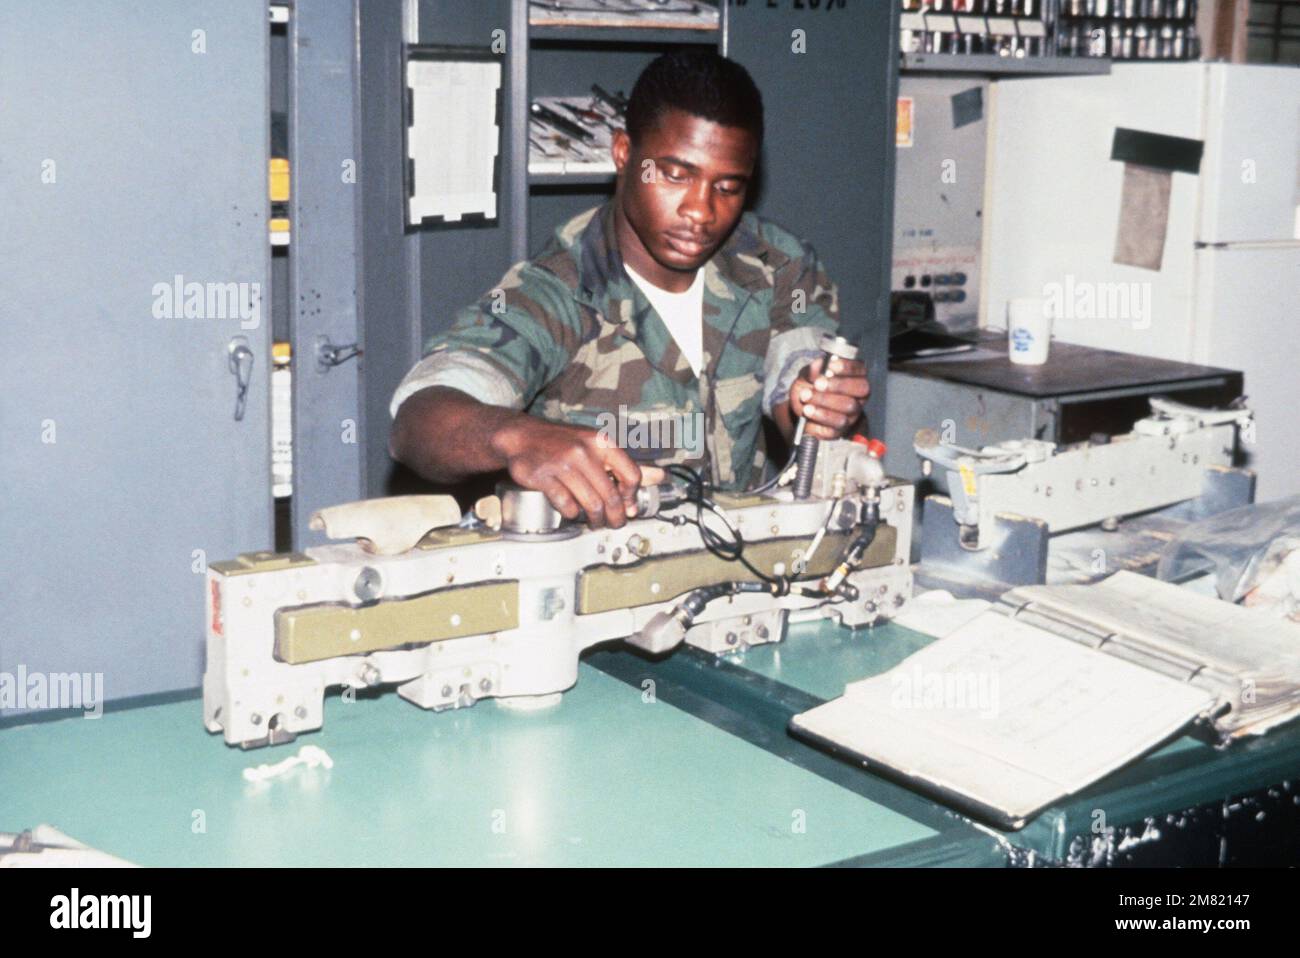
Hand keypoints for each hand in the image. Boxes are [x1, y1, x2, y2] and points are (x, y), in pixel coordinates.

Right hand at [489, 417, 660, 528]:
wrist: (522, 437)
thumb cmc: (562, 443)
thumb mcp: (596, 446)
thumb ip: (625, 464)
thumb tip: (659, 477)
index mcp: (602, 442)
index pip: (632, 474)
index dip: (633, 496)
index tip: (630, 506)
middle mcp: (585, 451)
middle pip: (612, 495)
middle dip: (616, 516)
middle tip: (615, 523)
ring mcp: (563, 464)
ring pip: (592, 504)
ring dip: (596, 520)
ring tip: (596, 522)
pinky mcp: (544, 477)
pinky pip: (567, 505)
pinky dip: (572, 513)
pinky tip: (573, 512)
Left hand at [788, 356, 869, 439]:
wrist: (802, 408)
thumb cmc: (810, 387)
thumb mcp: (807, 375)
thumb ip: (812, 370)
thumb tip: (817, 365)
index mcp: (855, 376)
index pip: (859, 369)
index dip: (847, 367)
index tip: (830, 366)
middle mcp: (859, 396)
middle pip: (860, 389)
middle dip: (837, 385)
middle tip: (818, 384)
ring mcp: (852, 414)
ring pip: (848, 406)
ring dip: (825, 401)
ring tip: (806, 396)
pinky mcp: (841, 429)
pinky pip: (836, 425)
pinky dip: (820, 416)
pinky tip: (808, 410)